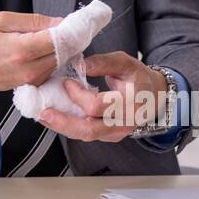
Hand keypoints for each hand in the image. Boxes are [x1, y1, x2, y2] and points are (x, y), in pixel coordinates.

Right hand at [0, 11, 62, 98]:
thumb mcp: (0, 21)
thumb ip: (31, 20)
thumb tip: (56, 22)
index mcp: (22, 49)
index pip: (59, 38)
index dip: (69, 28)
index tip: (74, 21)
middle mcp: (29, 68)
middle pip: (63, 51)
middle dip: (65, 38)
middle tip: (61, 27)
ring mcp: (30, 80)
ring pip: (58, 62)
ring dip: (58, 49)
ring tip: (44, 38)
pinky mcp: (30, 85)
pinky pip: (49, 70)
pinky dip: (50, 59)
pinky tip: (38, 51)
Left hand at [37, 51, 168, 142]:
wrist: (155, 97)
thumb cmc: (139, 78)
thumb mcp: (126, 63)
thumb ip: (104, 62)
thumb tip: (80, 63)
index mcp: (130, 104)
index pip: (99, 106)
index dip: (79, 95)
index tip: (67, 82)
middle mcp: (124, 123)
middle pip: (90, 130)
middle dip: (64, 123)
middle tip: (44, 113)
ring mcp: (116, 132)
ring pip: (86, 135)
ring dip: (63, 127)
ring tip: (44, 116)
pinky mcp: (109, 135)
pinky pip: (87, 134)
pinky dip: (70, 127)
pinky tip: (55, 118)